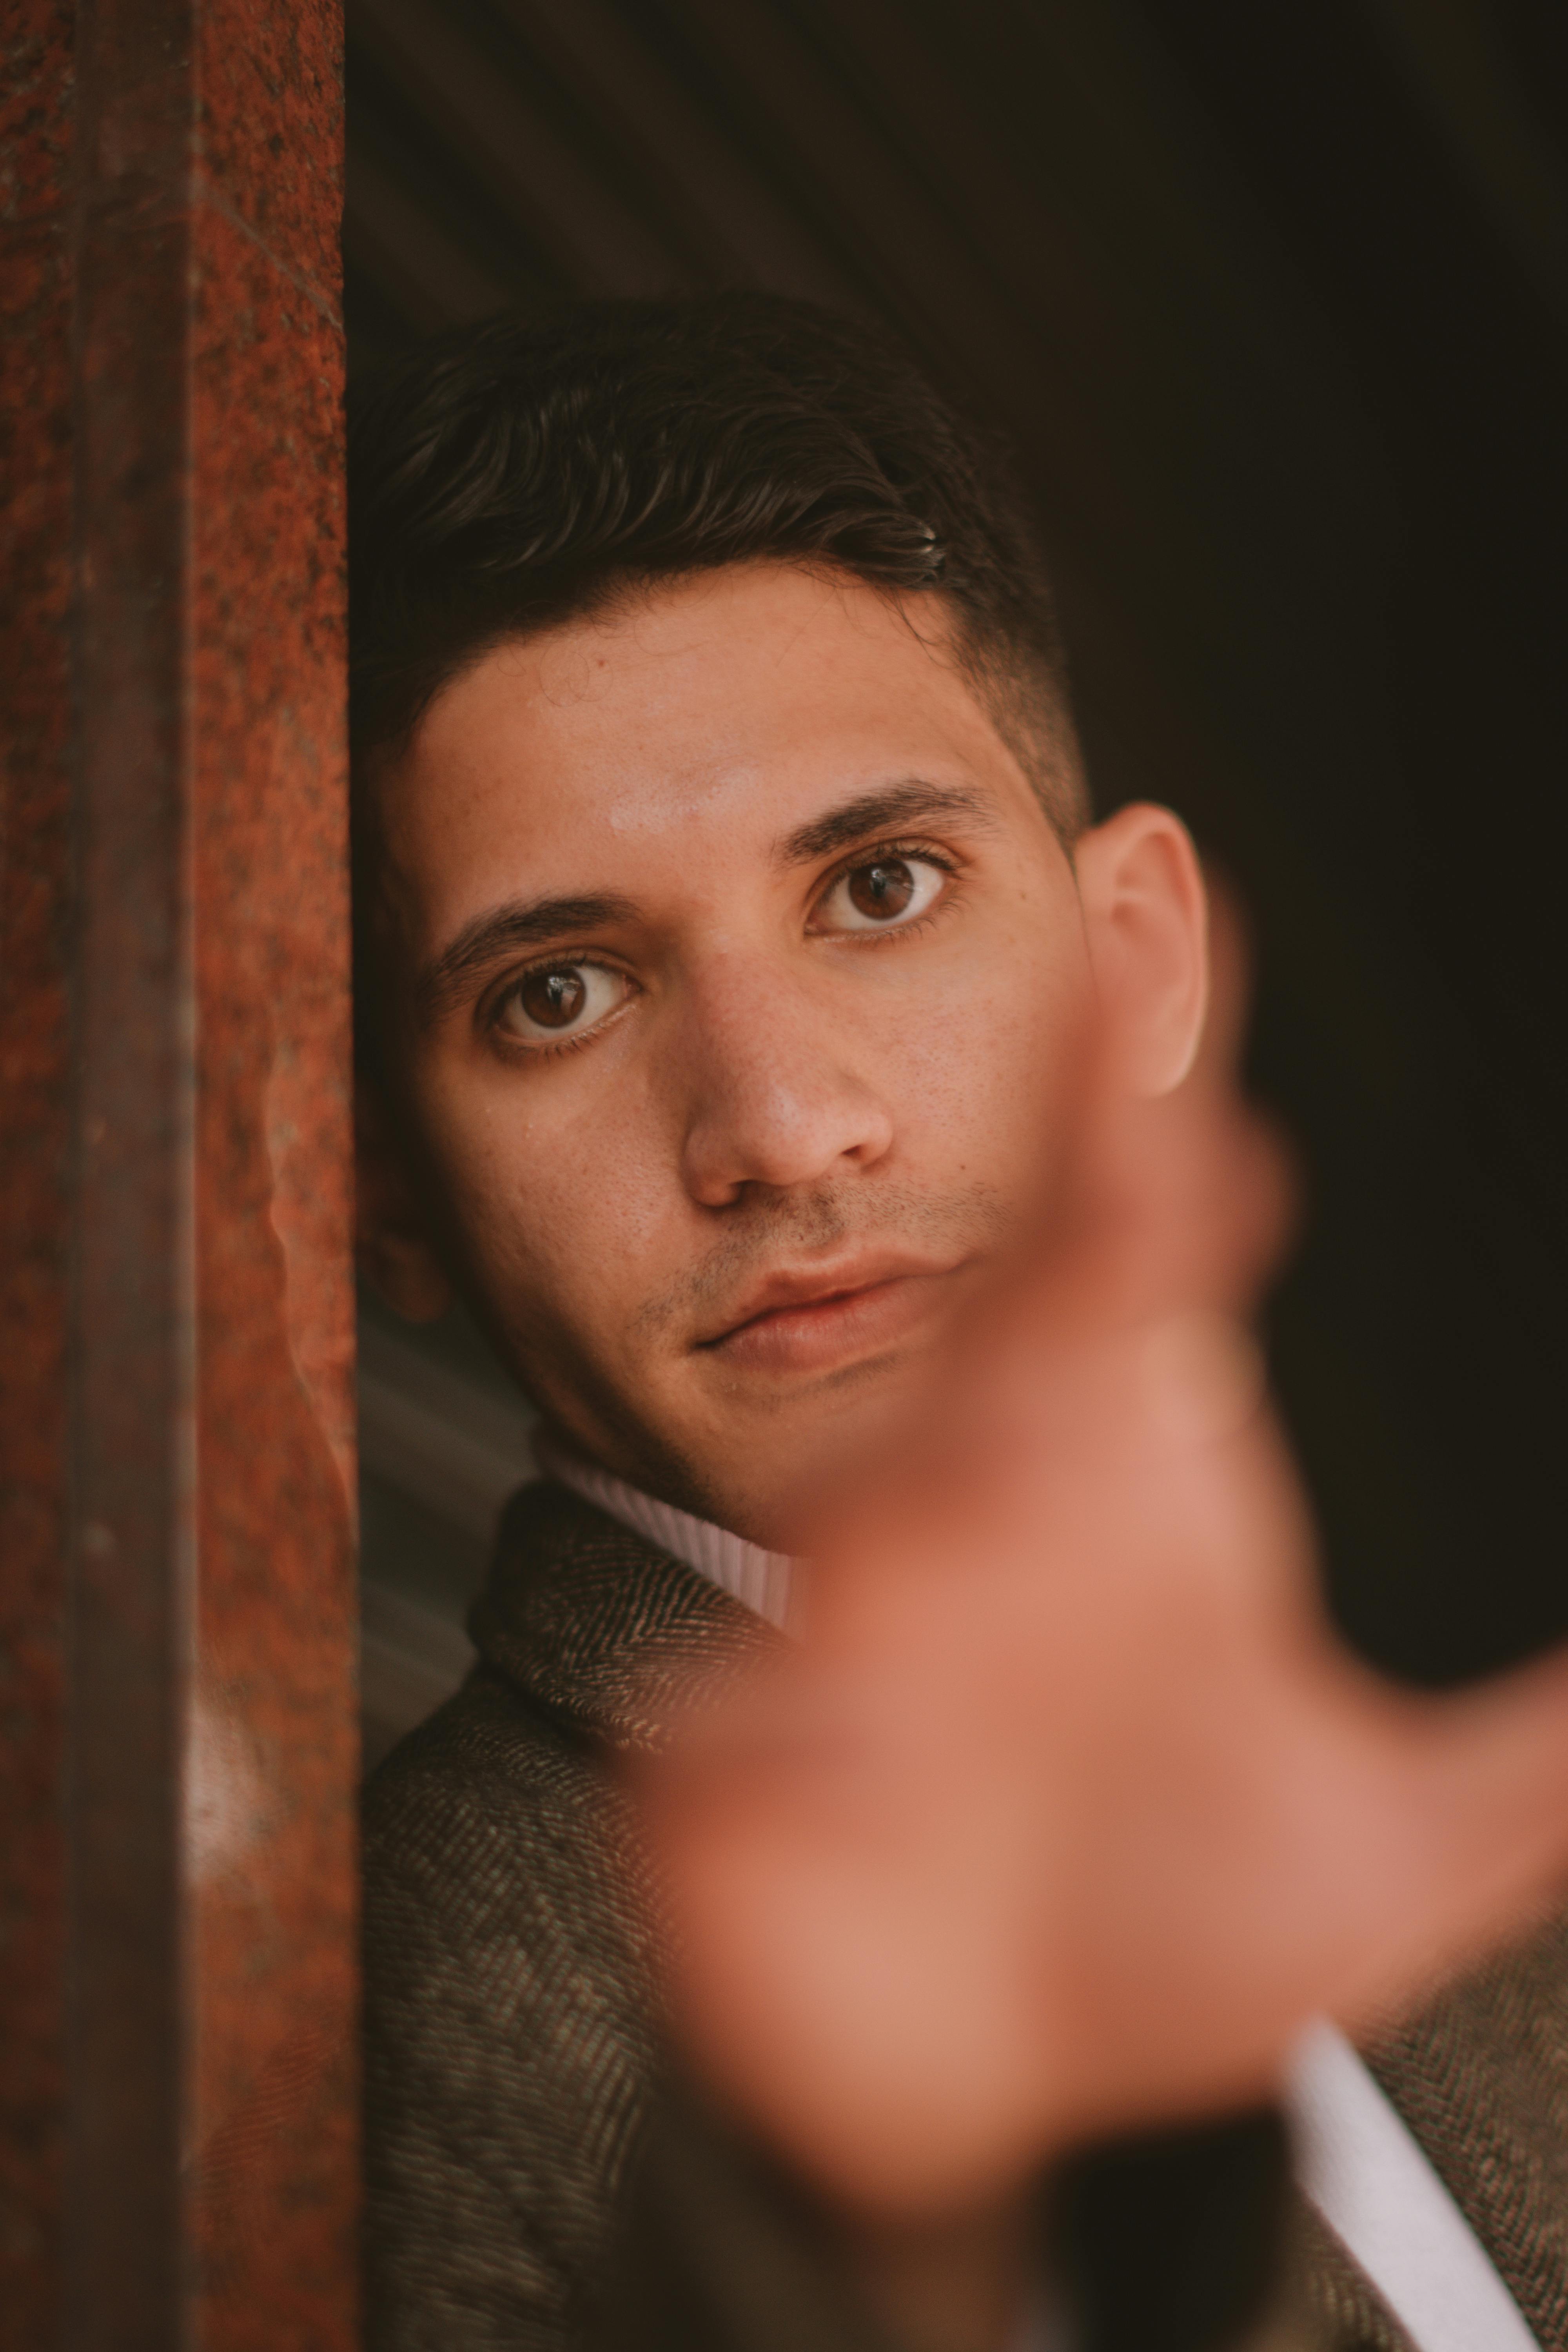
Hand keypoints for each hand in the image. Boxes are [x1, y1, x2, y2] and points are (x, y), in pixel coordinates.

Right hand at [636, 907, 1567, 2221]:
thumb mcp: (1393, 1854)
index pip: (1125, 1258)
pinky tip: (845, 1750)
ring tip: (1033, 1501)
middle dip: (1077, 1260)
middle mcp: (977, 1523)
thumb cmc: (1162, 1925)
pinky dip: (798, 1725)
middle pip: (1013, 1345)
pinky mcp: (736, 1762)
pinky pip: (755, 1717)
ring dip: (954, 1490)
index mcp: (1108, 1491)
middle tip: (1160, 1165)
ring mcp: (848, 1634)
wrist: (1001, 2092)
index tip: (1181, 929)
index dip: (1145, 1099)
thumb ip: (1546, 1765)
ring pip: (882, 1515)